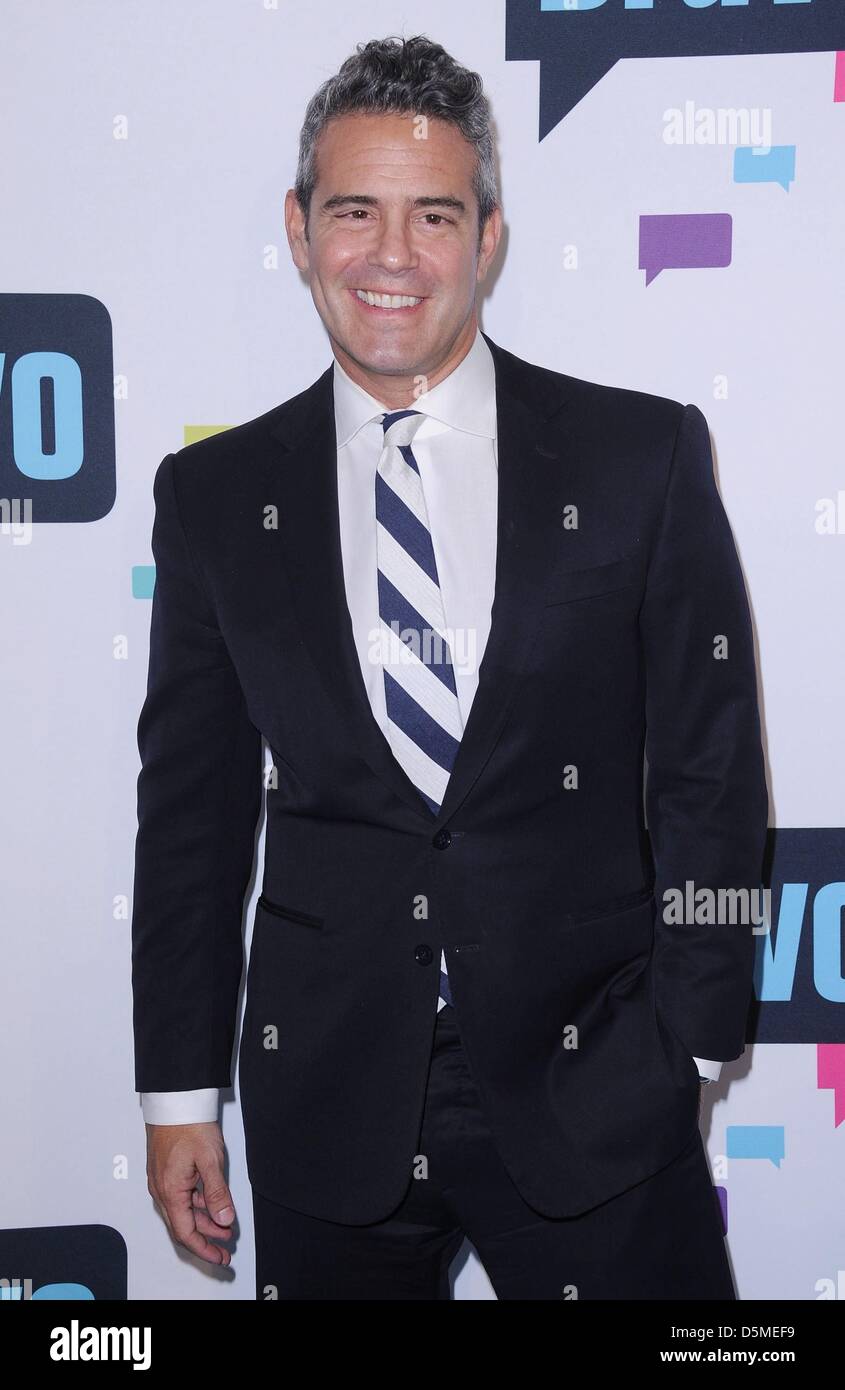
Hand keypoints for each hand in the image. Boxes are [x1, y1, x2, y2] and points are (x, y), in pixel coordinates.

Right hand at [146, 1121, 234, 1265]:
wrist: (174, 1100)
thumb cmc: (188, 1124)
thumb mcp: (210, 1160)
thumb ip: (217, 1193)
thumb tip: (224, 1219)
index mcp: (170, 1191)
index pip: (186, 1233)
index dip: (204, 1249)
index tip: (220, 1256)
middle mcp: (162, 1189)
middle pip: (183, 1225)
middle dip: (206, 1239)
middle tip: (225, 1248)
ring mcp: (163, 1180)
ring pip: (183, 1211)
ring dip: (204, 1222)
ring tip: (225, 1226)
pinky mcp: (167, 1171)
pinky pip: (182, 1197)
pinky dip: (198, 1206)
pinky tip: (213, 1205)